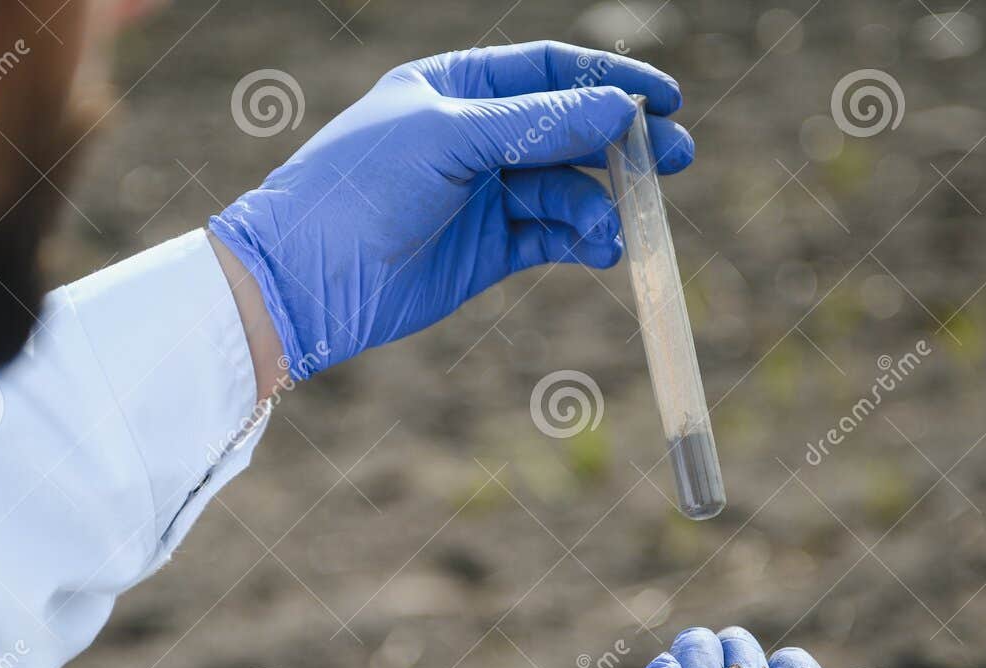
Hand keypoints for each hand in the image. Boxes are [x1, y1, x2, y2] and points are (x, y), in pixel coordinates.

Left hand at [209, 42, 693, 378]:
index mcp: (457, 87)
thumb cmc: (361, 187)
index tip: (666, 100)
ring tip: (620, 230)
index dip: (611, 83)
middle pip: (570, 129)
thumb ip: (537, 125)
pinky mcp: (489, 250)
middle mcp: (475, 136)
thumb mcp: (449, 139)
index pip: (550, 72)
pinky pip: (552, 235)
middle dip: (624, 146)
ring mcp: (483, 194)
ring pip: (566, 189)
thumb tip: (623, 112)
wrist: (308, 279)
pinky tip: (603, 249)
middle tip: (677, 160)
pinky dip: (581, 240)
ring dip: (600, 205)